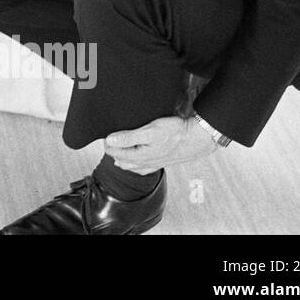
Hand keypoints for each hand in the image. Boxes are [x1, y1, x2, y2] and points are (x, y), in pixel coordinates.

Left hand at [105, 115, 219, 173]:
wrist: (197, 139)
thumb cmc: (176, 133)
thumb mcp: (149, 131)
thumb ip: (128, 137)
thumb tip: (110, 140)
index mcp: (139, 156)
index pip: (115, 152)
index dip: (107, 143)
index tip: (102, 135)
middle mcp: (144, 163)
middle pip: (121, 159)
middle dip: (112, 150)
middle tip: (107, 140)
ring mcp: (152, 164)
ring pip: (131, 165)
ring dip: (121, 157)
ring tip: (115, 150)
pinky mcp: (160, 162)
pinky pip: (142, 168)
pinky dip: (133, 164)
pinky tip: (133, 162)